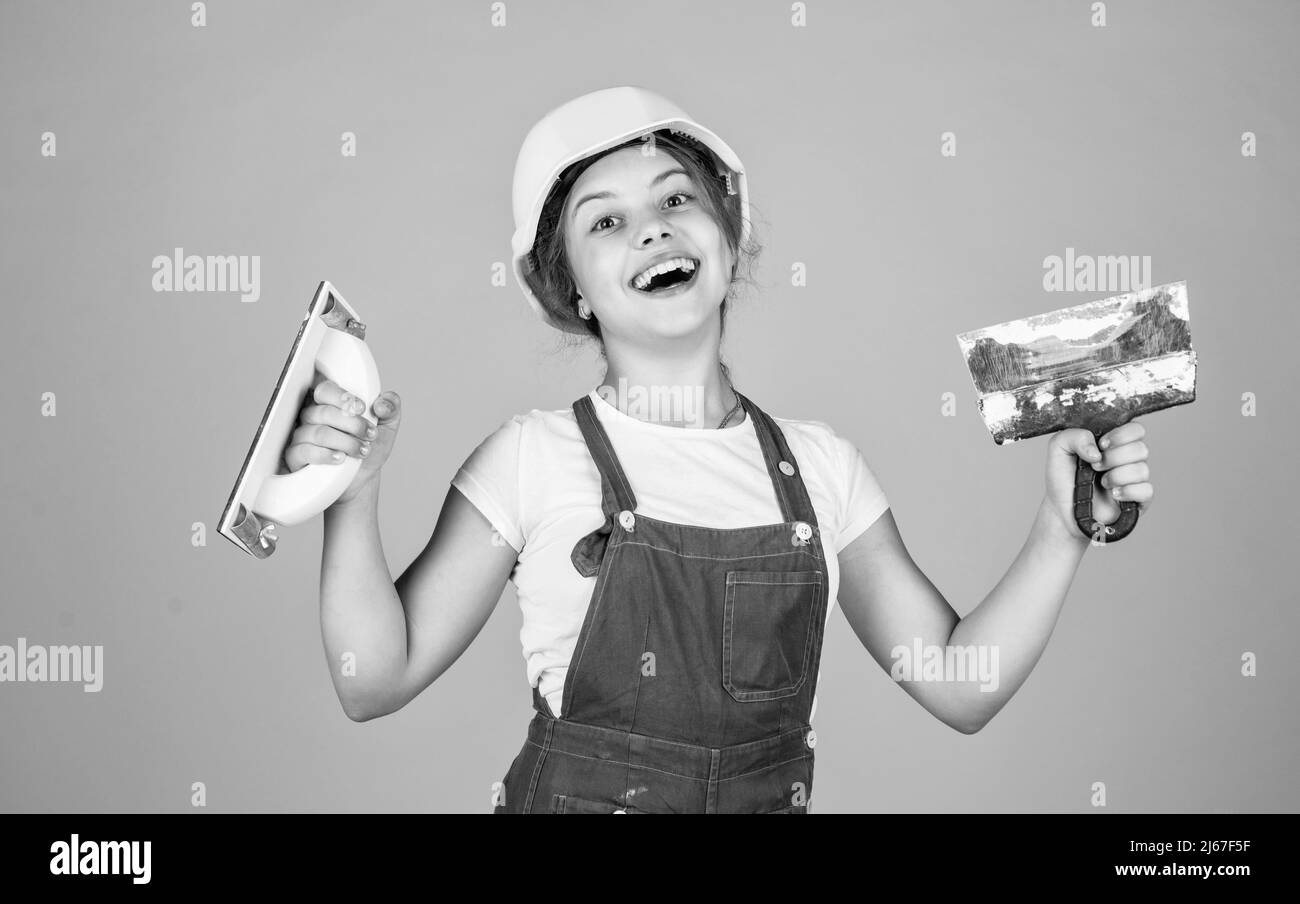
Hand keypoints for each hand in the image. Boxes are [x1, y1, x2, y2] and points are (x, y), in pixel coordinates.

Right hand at [282, 378, 402, 506]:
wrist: (364, 477)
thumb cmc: (372, 447)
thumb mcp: (388, 426)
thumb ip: (391, 407)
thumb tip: (381, 404)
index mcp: (331, 403)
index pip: (325, 389)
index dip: (342, 397)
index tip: (362, 408)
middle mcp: (313, 416)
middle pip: (324, 412)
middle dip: (353, 424)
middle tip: (371, 434)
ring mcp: (302, 435)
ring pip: (319, 433)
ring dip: (346, 442)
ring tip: (363, 450)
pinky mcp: (297, 456)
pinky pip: (305, 451)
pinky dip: (326, 455)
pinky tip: (341, 458)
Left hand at [1043, 421, 1153, 543]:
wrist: (1061, 509)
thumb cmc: (1062, 478)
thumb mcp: (1058, 448)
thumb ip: (1074, 436)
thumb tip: (1096, 450)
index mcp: (1114, 443)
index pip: (1136, 430)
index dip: (1121, 435)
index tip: (1102, 445)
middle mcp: (1128, 459)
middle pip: (1141, 448)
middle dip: (1114, 458)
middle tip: (1095, 467)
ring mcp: (1134, 480)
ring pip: (1142, 470)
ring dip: (1116, 476)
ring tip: (1101, 483)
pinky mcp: (1139, 500)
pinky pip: (1147, 491)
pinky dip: (1128, 491)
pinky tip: (1113, 494)